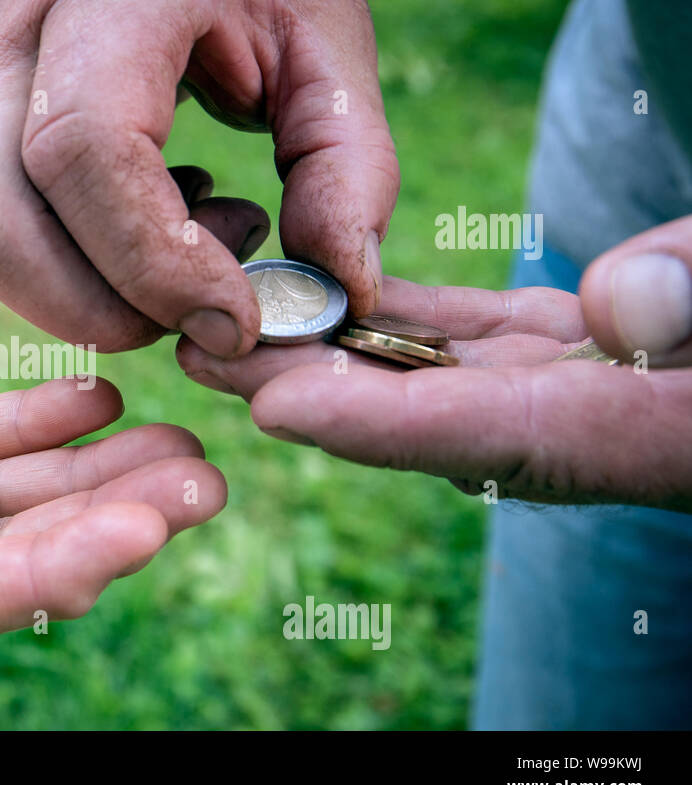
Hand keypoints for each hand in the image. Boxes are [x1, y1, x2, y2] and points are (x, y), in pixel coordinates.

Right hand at [0, 0, 397, 356]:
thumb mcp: (329, 51)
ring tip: (195, 255)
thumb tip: (339, 290)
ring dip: (80, 293)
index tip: (235, 320)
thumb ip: (347, 167)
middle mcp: (14, 28)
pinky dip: (69, 268)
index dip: (151, 259)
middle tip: (205, 318)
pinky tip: (159, 225)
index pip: (83, 146)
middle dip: (95, 307)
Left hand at [175, 216, 691, 511]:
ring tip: (237, 313)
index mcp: (644, 435)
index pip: (495, 435)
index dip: (382, 424)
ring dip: (334, 345)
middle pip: (428, 411)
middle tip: (202, 352)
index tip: (278, 405)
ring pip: (435, 370)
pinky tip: (337, 287)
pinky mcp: (578, 354)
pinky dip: (403, 315)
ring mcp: (579, 389)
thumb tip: (626, 308)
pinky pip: (473, 338)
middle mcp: (591, 424)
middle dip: (312, 386)